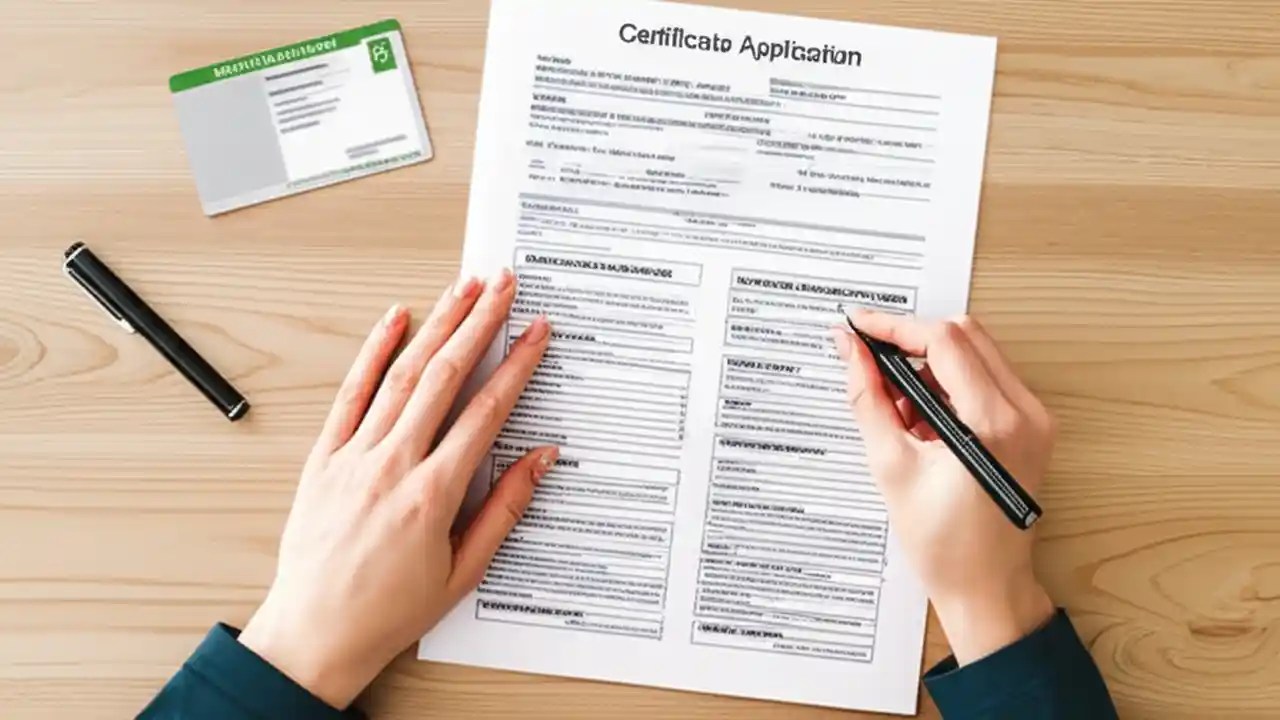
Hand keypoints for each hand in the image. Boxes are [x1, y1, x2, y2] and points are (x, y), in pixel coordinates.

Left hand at [239, 270, 555, 708]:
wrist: (315, 633)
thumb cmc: (388, 611)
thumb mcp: (463, 570)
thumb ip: (504, 509)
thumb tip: (539, 459)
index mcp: (431, 496)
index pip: (486, 412)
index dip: (516, 365)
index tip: (536, 333)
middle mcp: (392, 465)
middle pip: (445, 377)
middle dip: (480, 323)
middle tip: (503, 285)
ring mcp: (353, 457)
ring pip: (402, 374)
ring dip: (436, 325)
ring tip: (462, 288)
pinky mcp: (324, 457)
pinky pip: (351, 393)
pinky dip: (374, 352)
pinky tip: (394, 320)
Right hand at [832, 310, 1055, 664]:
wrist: (986, 585)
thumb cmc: (945, 544)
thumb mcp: (891, 466)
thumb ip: (868, 399)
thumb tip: (851, 352)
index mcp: (994, 423)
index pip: (943, 341)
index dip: (895, 327)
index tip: (860, 326)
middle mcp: (1025, 413)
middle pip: (965, 335)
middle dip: (911, 340)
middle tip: (870, 360)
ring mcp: (1034, 418)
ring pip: (975, 352)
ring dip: (929, 363)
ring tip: (896, 405)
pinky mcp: (1030, 425)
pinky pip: (985, 378)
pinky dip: (948, 383)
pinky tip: (921, 418)